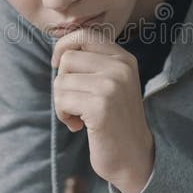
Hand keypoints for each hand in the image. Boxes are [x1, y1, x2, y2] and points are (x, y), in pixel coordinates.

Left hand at [51, 28, 153, 192]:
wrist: (133, 158)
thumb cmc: (114, 122)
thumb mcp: (111, 85)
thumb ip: (93, 64)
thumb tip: (59, 50)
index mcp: (124, 59)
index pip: (84, 34)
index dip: (64, 46)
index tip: (58, 66)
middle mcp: (121, 67)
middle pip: (68, 59)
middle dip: (63, 83)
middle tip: (75, 104)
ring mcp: (112, 85)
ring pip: (61, 81)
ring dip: (61, 103)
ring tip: (78, 116)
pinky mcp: (100, 106)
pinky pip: (62, 101)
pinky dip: (63, 115)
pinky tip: (78, 126)